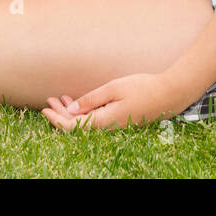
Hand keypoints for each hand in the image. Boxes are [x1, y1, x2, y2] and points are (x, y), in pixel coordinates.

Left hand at [41, 73, 192, 131]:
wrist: (170, 94)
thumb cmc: (142, 87)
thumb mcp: (113, 88)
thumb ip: (91, 99)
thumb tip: (72, 109)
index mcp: (103, 121)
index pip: (72, 126)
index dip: (56, 119)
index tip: (45, 109)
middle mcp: (108, 127)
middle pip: (78, 125)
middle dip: (61, 113)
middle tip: (51, 100)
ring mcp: (115, 125)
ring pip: (87, 121)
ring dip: (73, 111)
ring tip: (62, 98)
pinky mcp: (121, 120)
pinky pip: (97, 119)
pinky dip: (86, 111)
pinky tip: (82, 102)